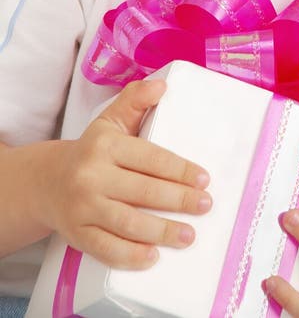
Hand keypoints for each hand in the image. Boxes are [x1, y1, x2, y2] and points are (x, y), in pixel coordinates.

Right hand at [39, 79, 210, 268]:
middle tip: (205, 206)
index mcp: (105, 146)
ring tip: (189, 235)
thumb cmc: (92, 151)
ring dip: (162, 231)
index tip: (203, 180)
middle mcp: (92, 176)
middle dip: (179, 200)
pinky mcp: (77, 234)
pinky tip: (153, 256)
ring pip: (128, 223)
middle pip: (143, 191)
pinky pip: (107, 249)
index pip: (150, 158)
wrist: (48, 182)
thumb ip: (135, 99)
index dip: (180, 170)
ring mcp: (83, 207)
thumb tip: (162, 86)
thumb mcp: (111, 120)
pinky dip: (131, 255)